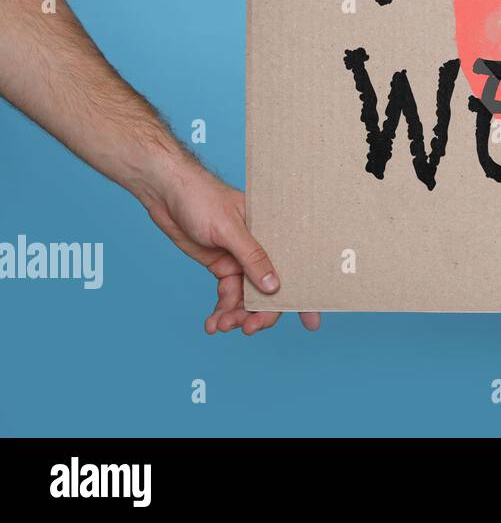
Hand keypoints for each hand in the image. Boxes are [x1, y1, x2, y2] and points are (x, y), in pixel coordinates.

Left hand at [140, 159, 319, 335]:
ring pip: (246, 297)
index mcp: (273, 232)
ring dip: (235, 315)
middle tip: (248, 329)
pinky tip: (213, 323)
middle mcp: (261, 248)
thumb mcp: (229, 228)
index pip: (294, 266)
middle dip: (260, 312)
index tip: (311, 322)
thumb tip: (272, 287)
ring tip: (221, 326)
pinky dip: (221, 310)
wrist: (166, 193)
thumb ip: (252, 257)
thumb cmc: (201, 198)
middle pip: (270, 290)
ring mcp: (241, 260)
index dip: (304, 295)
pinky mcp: (222, 266)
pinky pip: (227, 295)